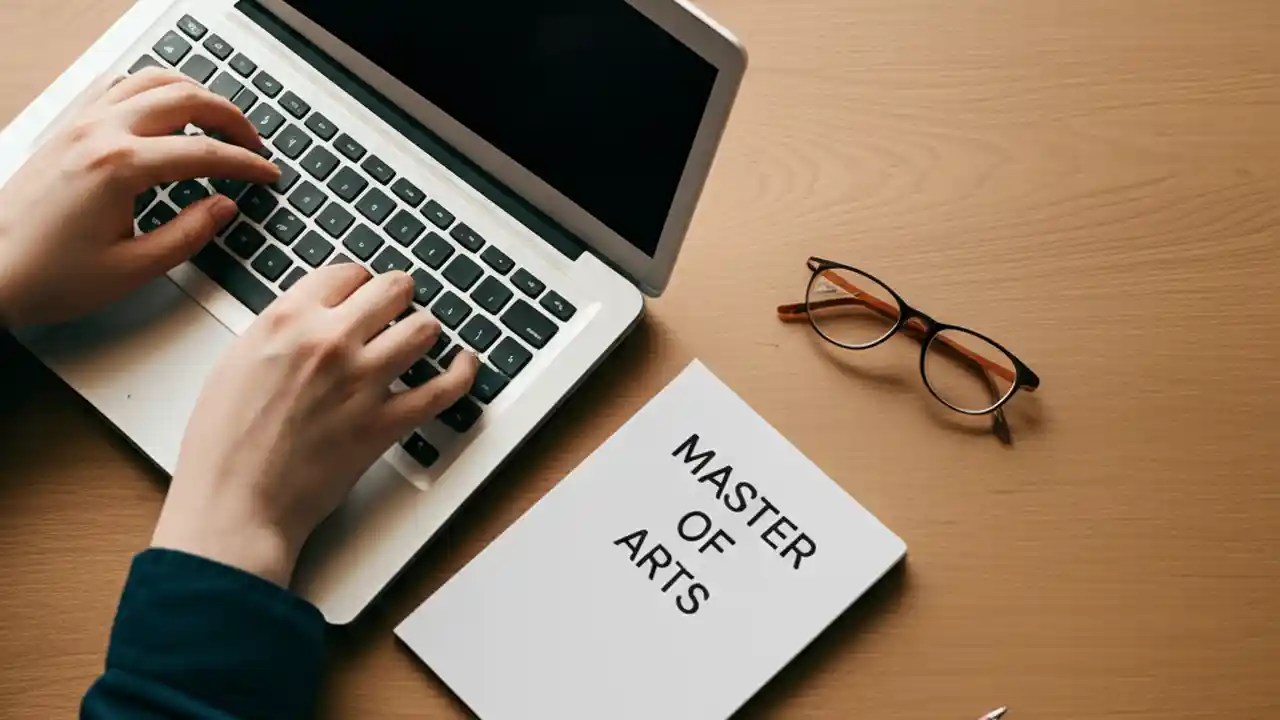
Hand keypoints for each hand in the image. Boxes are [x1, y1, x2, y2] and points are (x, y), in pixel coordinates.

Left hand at [0, 68, 277, 326]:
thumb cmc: (48, 276)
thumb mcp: (133, 269)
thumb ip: (188, 234)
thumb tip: (223, 207)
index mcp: (120, 167)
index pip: (204, 152)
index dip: (246, 164)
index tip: (268, 174)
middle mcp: (100, 133)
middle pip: (186, 99)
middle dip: (230, 118)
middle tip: (254, 145)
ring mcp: (80, 124)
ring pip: (154, 81)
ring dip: (196, 95)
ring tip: (219, 123)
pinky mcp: (67, 128)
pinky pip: (118, 85)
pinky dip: (153, 89)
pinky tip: (166, 111)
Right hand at [152, 264, 478, 585]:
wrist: (235, 501)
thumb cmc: (224, 442)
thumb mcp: (237, 361)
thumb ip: (280, 331)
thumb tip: (310, 315)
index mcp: (287, 320)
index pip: (346, 273)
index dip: (359, 282)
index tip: (362, 292)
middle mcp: (329, 342)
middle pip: (392, 288)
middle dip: (398, 296)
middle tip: (397, 308)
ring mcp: (362, 381)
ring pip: (423, 329)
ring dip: (425, 330)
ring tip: (419, 338)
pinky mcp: (385, 423)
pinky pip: (442, 389)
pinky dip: (462, 373)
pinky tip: (465, 363)